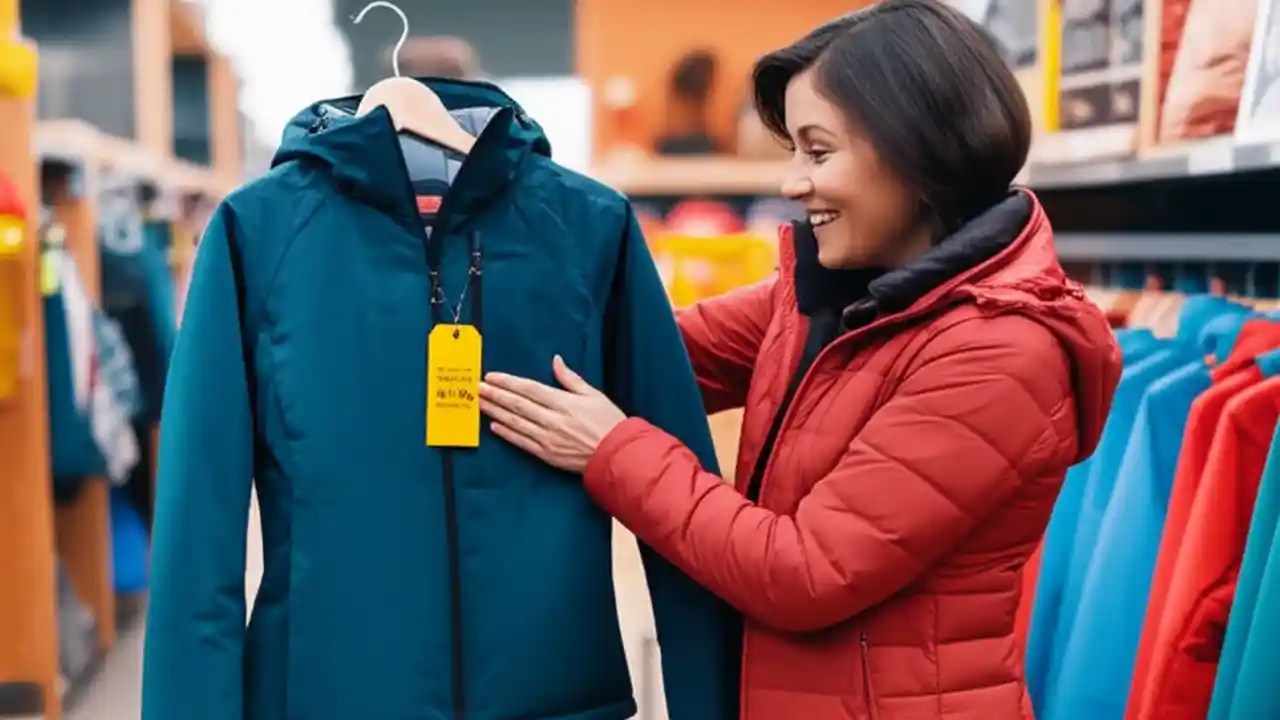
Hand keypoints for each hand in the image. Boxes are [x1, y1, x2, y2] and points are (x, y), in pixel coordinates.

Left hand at [479, 355, 626, 473]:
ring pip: (515, 422)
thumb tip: (555, 360)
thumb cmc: (609, 422)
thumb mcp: (593, 394)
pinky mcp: (547, 454)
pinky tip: (494, 426)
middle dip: (495, 395)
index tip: (491, 377)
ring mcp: (547, 438)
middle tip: (477, 388)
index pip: (529, 389)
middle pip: (517, 404)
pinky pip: (521, 442)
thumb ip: (570, 378)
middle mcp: (552, 420)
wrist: (617, 455)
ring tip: (480, 403)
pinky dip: (507, 433)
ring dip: (495, 412)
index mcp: (563, 402)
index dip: (508, 382)